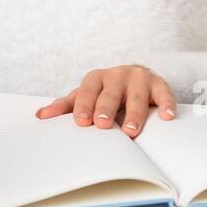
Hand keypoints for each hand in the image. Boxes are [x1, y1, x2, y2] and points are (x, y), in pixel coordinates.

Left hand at [35, 65, 175, 137]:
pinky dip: (166, 104)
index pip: (87, 91)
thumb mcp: (85, 96)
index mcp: (96, 78)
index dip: (84, 105)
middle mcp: (117, 75)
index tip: (82, 121)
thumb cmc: (105, 91)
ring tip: (130, 130)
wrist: (134, 76)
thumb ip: (65, 106)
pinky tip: (166, 116)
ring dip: (134, 113)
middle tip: (102, 125)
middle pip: (110, 94)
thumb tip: (40, 116)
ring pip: (136, 96)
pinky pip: (164, 93)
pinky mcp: (159, 84)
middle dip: (106, 109)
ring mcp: (139, 79)